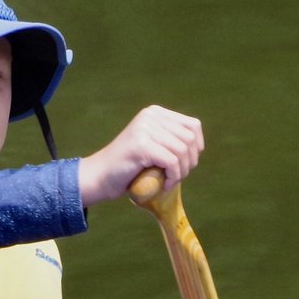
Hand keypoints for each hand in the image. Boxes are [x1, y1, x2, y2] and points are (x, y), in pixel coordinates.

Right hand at [77, 106, 203, 206]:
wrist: (99, 177)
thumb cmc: (128, 167)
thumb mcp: (152, 145)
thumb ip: (170, 139)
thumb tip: (198, 146)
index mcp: (154, 113)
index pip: (193, 125)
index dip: (196, 147)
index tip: (187, 163)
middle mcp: (150, 116)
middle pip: (190, 139)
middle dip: (189, 162)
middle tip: (176, 176)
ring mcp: (144, 129)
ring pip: (182, 151)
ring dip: (181, 172)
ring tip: (170, 181)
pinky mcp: (141, 145)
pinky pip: (172, 162)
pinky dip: (174, 177)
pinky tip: (165, 185)